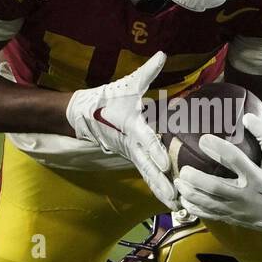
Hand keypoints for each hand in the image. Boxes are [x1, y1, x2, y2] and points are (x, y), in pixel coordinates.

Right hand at [65, 52, 178, 208]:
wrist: (84, 114)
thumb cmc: (109, 98)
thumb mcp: (129, 84)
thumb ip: (148, 71)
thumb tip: (162, 54)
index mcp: (132, 126)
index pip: (145, 140)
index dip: (155, 151)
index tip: (166, 164)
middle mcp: (132, 144)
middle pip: (148, 167)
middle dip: (161, 183)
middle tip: (176, 197)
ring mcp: (132, 154)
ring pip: (148, 175)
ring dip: (162, 191)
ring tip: (177, 207)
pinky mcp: (134, 158)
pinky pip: (147, 175)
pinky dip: (159, 188)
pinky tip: (172, 202)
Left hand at [174, 112, 261, 233]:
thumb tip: (246, 117)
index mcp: (259, 178)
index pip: (236, 161)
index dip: (219, 149)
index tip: (203, 139)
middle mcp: (247, 196)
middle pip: (216, 188)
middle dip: (197, 179)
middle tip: (184, 169)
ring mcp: (238, 210)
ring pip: (209, 203)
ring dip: (191, 193)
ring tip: (179, 182)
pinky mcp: (233, 218)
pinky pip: (210, 215)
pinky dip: (195, 208)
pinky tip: (184, 199)